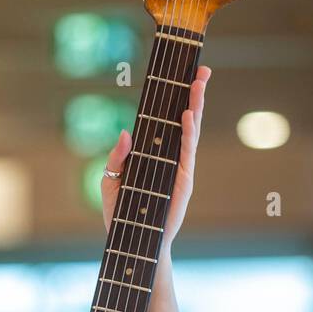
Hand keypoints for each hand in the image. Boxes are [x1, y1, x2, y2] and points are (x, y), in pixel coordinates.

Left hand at [101, 65, 210, 245]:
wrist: (132, 243)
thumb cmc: (121, 215)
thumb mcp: (111, 180)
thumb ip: (117, 157)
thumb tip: (125, 132)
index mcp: (154, 154)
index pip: (166, 121)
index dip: (173, 99)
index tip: (180, 74)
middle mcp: (170, 158)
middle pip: (185, 120)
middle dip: (193, 93)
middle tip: (201, 68)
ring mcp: (180, 169)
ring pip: (191, 131)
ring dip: (195, 105)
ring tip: (198, 82)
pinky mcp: (184, 181)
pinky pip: (187, 152)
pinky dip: (188, 133)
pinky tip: (187, 115)